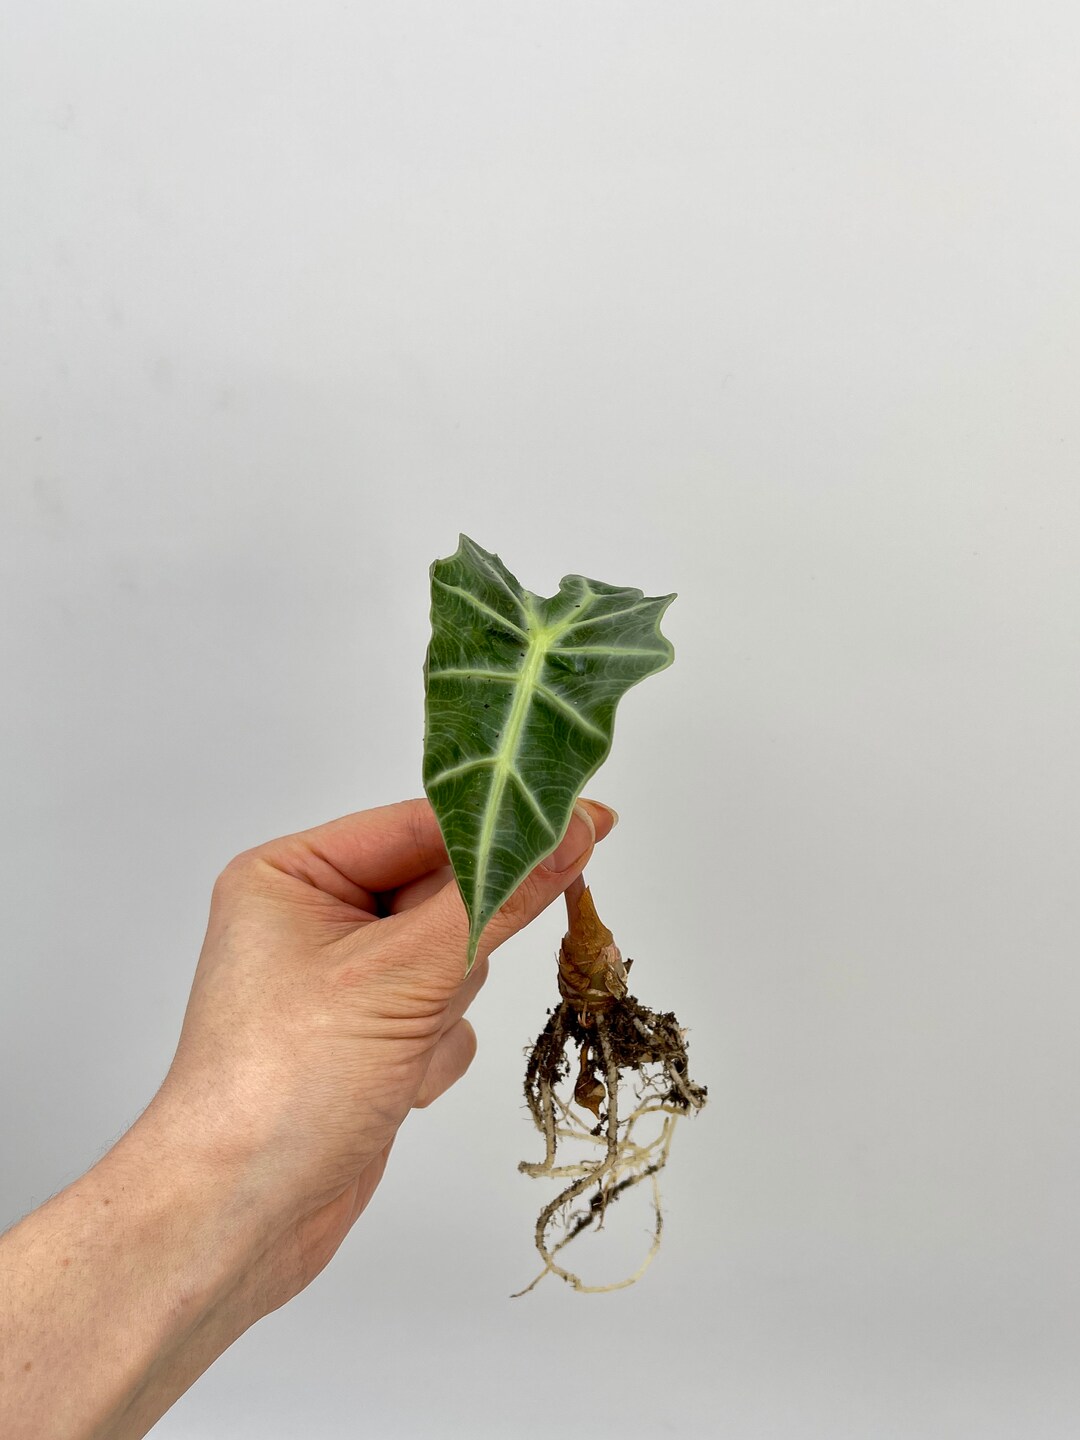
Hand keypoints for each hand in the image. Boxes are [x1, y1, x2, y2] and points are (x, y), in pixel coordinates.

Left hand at [145, 793, 615, 1312]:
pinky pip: (444, 1014)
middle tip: (448, 979)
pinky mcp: (370, 1037)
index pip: (420, 826)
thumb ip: (498, 901)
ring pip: (453, 958)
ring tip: (395, 1049)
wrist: (238, 1222)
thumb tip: (576, 831)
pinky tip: (391, 1087)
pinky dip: (434, 1051)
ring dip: (443, 1007)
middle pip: (443, 893)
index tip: (589, 822)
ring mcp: (344, 983)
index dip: (503, 829)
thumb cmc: (284, 1084)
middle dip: (455, 949)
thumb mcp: (400, 976)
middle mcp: (314, 918)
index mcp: (292, 874)